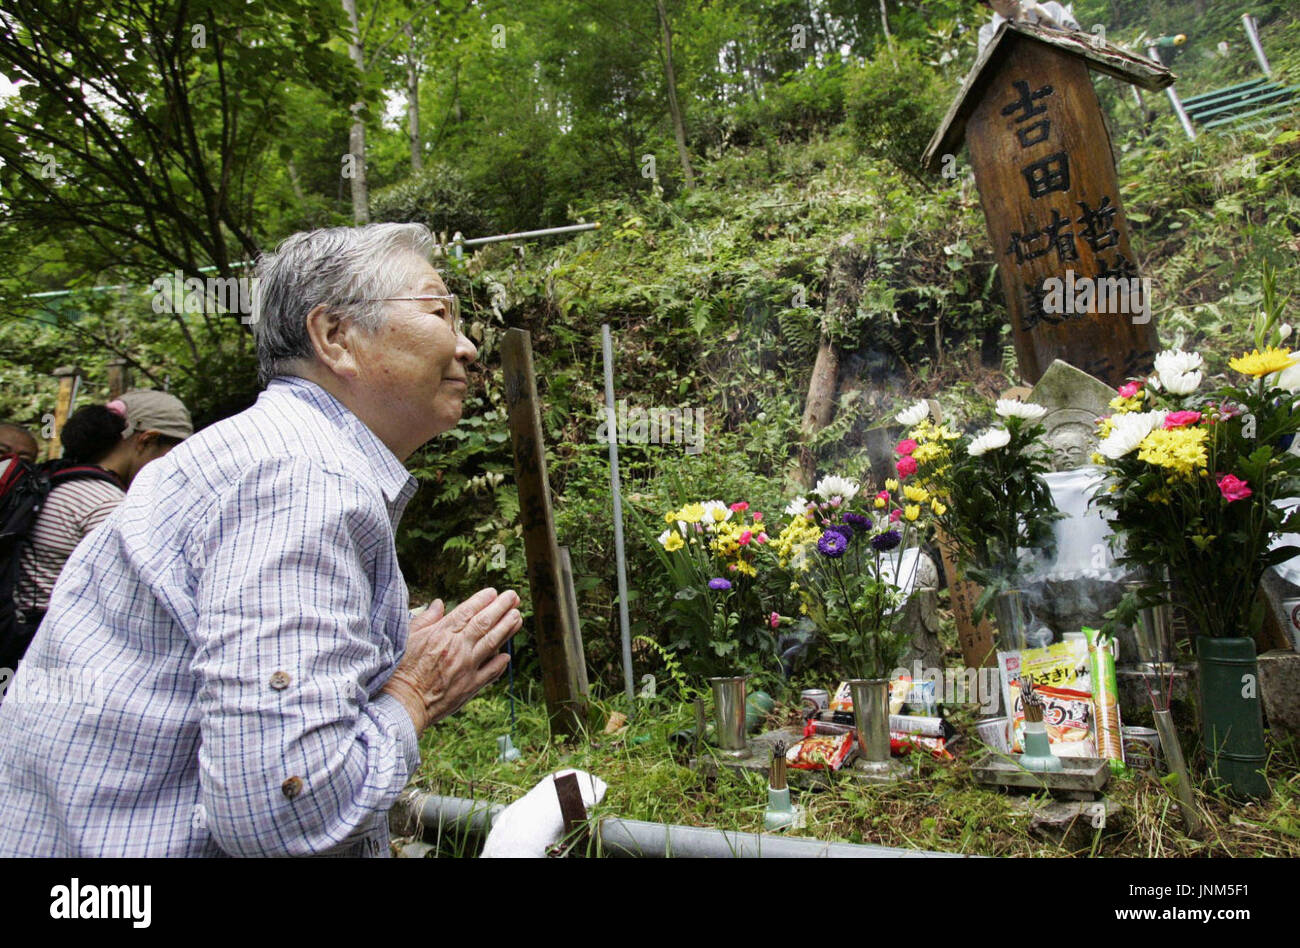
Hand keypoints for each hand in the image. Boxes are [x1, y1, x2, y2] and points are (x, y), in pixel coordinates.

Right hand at [381, 588, 522, 731]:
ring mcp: (467, 667)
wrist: (403, 703)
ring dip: (507, 628)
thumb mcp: (408, 638)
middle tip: (514, 597)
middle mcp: (457, 648)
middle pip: (484, 623)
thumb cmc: (401, 670)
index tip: (494, 592)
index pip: (467, 611)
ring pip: (492, 642)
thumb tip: (439, 603)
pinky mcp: (470, 686)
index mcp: (441, 634)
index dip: (482, 600)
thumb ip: (426, 619)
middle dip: (502, 607)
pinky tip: (507, 655)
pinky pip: (491, 671)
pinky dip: (501, 662)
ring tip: (518, 617)